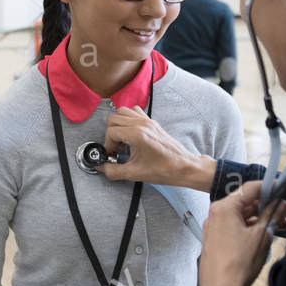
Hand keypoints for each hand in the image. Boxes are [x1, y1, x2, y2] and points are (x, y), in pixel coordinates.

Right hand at [98, 105, 216, 189]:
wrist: (184, 167)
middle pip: (114, 118)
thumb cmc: (165, 169)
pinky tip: (131, 134)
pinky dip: (128, 120)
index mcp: (137, 134)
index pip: (111, 131)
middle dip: (110, 134)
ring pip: (123, 111)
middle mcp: (142, 124)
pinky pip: (135, 112)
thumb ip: (113, 171)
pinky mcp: (153, 123)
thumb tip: (101, 167)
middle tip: (116, 148)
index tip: (112, 154)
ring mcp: (148, 122)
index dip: (108, 144)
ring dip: (118, 125)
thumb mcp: (134, 174)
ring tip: (123, 140)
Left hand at [197, 180, 285, 285]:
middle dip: (271, 206)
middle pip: (248, 203)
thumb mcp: (262, 236)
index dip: (272, 187)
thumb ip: (273, 215)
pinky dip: (252, 228)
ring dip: (264, 218)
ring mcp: (215, 228)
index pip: (251, 188)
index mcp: (224, 207)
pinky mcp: (216, 241)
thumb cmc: (238, 263)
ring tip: (285, 225)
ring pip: (243, 217)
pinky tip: (268, 234)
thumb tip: (281, 204)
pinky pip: (236, 228)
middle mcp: (216, 214)